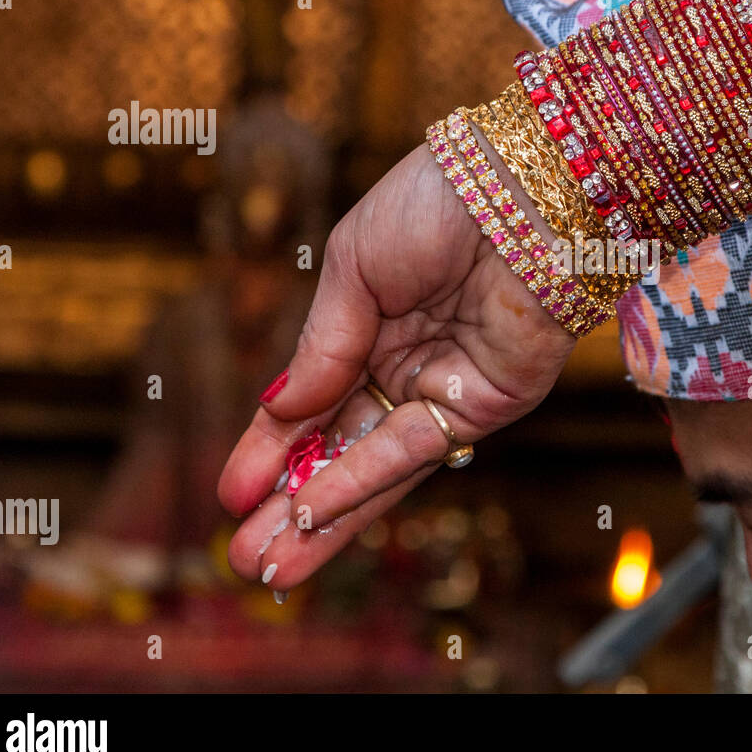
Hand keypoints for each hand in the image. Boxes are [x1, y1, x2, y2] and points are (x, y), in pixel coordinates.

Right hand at [218, 141, 576, 590]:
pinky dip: (361, 482)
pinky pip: (413, 451)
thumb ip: (321, 347)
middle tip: (241, 557)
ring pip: (375, 467)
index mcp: (373, 326)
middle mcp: (408, 366)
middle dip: (292, 504)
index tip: (231, 492)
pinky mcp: (487, 404)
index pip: (314, 404)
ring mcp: (446, 390)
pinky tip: (312, 511)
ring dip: (322, 518)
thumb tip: (282, 412)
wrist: (520, 186)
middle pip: (341, 449)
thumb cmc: (435, 204)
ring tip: (264, 565)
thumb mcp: (352, 268)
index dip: (273, 449)